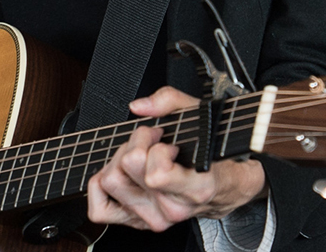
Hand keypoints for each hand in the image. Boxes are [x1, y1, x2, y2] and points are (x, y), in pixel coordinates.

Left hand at [87, 87, 266, 231]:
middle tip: (152, 143)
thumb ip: (170, 102)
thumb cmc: (214, 155)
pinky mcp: (138, 223)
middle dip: (136, 144)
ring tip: (141, 156)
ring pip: (110, 181)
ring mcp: (155, 219)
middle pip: (126, 169)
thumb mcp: (200, 117)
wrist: (225, 187)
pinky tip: (121, 173)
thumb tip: (139, 107)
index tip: (164, 139)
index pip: (155, 173)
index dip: (153, 145)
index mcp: (195, 189)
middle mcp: (173, 209)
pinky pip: (99, 209)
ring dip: (120, 161)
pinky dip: (100, 187)